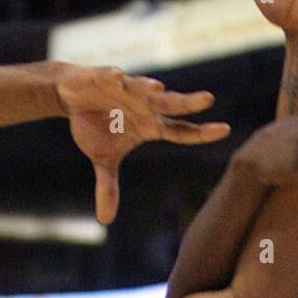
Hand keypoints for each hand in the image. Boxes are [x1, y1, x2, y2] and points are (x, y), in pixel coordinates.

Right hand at [54, 64, 229, 223]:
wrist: (73, 96)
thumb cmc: (95, 125)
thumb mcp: (102, 160)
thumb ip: (108, 187)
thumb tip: (106, 221)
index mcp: (150, 125)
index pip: (181, 131)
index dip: (201, 132)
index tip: (225, 130)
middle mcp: (145, 105)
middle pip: (171, 103)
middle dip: (188, 102)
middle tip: (208, 100)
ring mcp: (126, 89)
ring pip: (143, 87)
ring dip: (149, 88)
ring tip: (157, 89)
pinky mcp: (104, 77)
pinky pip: (110, 77)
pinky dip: (113, 78)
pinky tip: (116, 78)